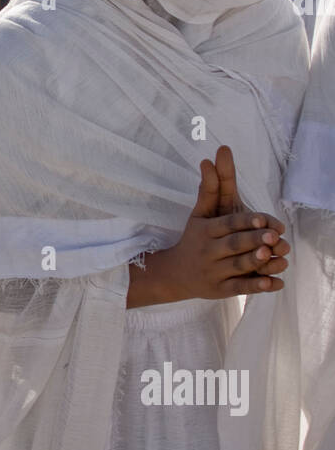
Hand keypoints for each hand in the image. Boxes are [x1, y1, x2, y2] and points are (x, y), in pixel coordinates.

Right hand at [128, 147, 288, 306]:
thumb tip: (208, 159)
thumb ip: (209, 189)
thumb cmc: (194, 238)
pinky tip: (274, 283)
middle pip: (234, 245)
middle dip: (253, 241)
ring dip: (256, 263)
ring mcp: (214, 272)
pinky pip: (240, 288)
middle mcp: (209, 251)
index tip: (263, 218)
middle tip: (273, 236)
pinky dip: (257, 287)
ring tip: (273, 256)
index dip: (245, 221)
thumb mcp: (199, 213)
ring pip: (238, 267)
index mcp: (206, 231)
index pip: (228, 224)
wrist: (175, 274)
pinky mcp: (220, 290)